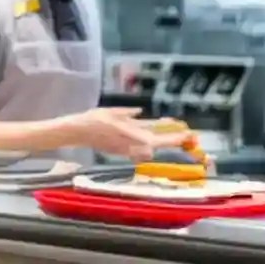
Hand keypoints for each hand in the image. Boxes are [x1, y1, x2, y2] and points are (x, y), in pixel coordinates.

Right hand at [63, 108, 190, 160]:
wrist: (78, 133)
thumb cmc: (93, 120)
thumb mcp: (112, 112)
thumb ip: (128, 114)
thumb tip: (140, 112)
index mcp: (131, 134)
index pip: (157, 139)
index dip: (173, 138)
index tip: (186, 135)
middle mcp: (131, 144)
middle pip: (157, 144)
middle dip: (172, 139)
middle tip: (186, 133)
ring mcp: (126, 150)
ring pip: (150, 148)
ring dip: (161, 140)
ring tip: (172, 132)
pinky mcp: (122, 151)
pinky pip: (141, 148)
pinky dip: (150, 141)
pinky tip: (153, 132)